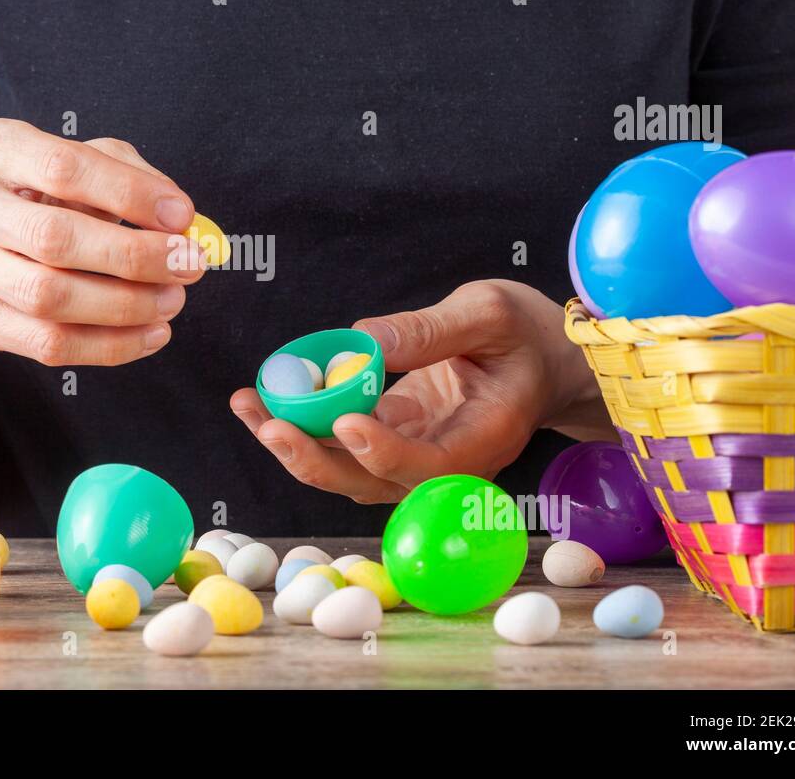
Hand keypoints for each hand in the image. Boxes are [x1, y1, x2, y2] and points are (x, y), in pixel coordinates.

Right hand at [0, 119, 207, 364]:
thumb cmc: (41, 195)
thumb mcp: (82, 162)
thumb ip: (130, 175)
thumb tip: (178, 217)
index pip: (63, 169)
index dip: (130, 194)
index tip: (182, 216)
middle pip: (54, 238)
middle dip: (134, 256)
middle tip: (189, 264)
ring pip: (50, 297)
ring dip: (126, 305)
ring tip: (172, 300)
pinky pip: (48, 344)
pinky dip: (110, 345)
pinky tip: (150, 332)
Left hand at [230, 280, 611, 502]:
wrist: (547, 358)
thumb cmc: (527, 333)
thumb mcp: (489, 312)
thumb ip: (430, 330)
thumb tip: (361, 341)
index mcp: (485, 436)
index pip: (428, 463)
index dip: (383, 451)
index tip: (344, 421)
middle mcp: (448, 461)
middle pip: (374, 482)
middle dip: (316, 459)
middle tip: (268, 425)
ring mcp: (417, 453)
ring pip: (349, 470)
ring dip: (295, 445)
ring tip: (248, 405)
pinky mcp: (394, 437)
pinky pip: (343, 443)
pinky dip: (303, 425)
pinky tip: (263, 399)